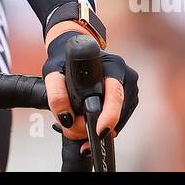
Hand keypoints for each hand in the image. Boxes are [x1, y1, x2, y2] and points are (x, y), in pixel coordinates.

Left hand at [42, 27, 138, 155]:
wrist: (74, 54)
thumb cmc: (66, 60)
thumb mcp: (53, 72)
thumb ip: (56, 94)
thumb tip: (66, 119)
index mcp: (112, 65)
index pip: (115, 93)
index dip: (109, 115)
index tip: (99, 130)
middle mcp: (126, 76)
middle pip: (116, 113)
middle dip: (93, 127)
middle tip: (72, 129)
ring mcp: (130, 89)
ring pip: (118, 122)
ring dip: (97, 128)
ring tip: (76, 121)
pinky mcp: (129, 100)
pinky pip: (118, 121)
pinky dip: (103, 125)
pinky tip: (88, 121)